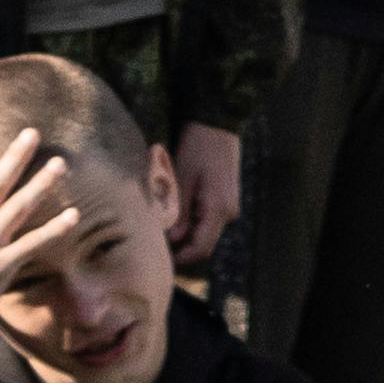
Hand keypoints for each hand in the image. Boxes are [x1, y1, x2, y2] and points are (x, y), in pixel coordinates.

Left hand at [167, 122, 241, 266]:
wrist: (217, 123)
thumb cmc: (198, 148)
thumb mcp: (182, 179)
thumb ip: (179, 213)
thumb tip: (171, 240)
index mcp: (219, 209)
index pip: (201, 248)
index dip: (181, 259)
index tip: (159, 258)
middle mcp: (228, 212)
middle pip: (204, 244)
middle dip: (181, 248)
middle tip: (154, 244)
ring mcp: (228, 206)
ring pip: (205, 233)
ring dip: (185, 235)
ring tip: (161, 228)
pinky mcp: (224, 199)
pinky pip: (207, 221)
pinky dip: (192, 224)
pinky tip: (175, 215)